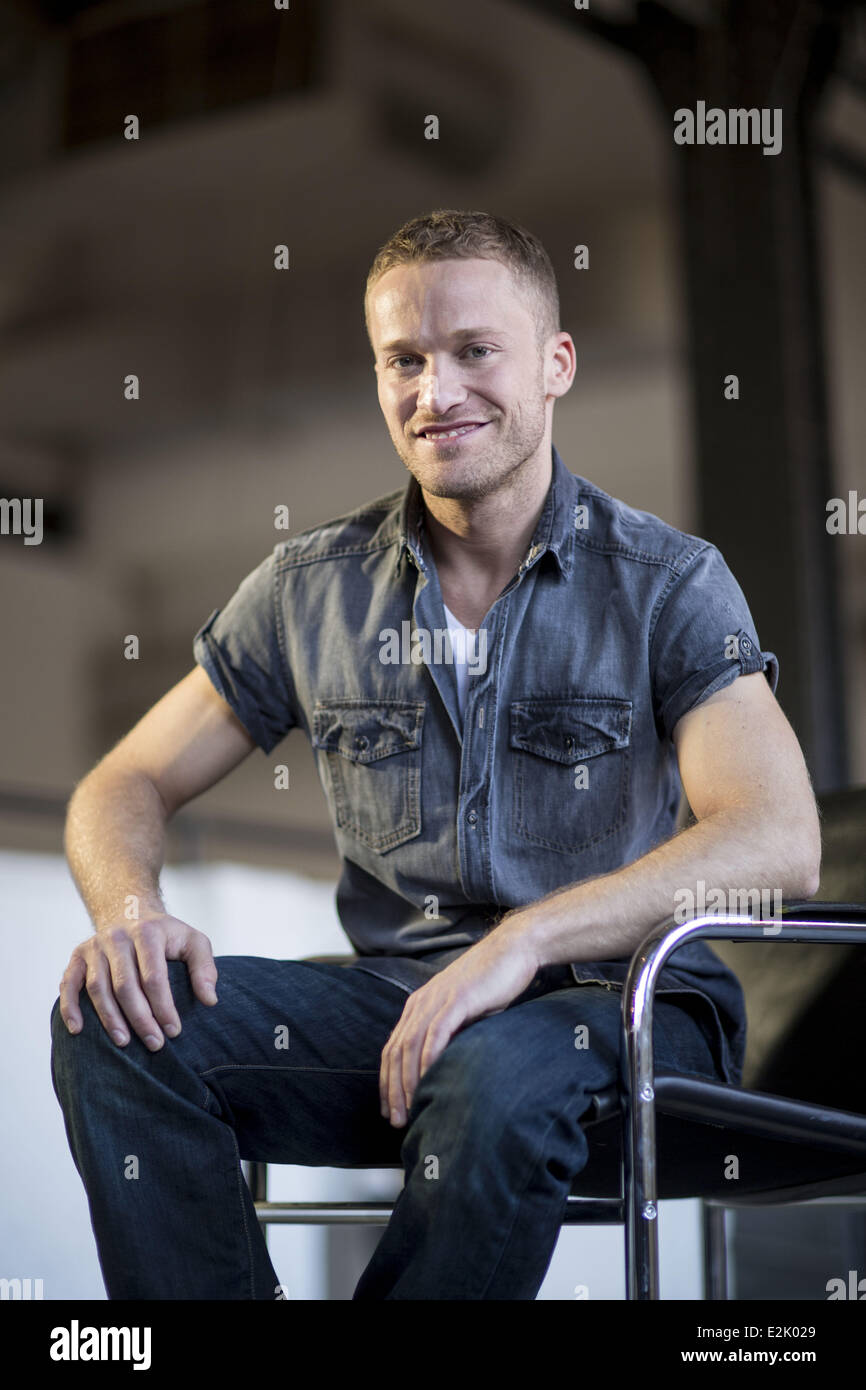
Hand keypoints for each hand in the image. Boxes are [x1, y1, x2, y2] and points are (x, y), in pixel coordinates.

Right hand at [58, 914, 218, 1049]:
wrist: (130, 910)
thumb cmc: (166, 935)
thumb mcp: (193, 941)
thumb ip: (205, 968)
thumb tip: (209, 1000)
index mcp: (148, 932)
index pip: (154, 977)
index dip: (163, 1007)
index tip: (174, 1031)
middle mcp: (117, 937)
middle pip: (125, 986)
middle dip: (140, 1019)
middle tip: (154, 1044)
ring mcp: (94, 946)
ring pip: (98, 988)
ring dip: (110, 1019)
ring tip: (124, 1043)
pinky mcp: (78, 956)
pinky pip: (68, 984)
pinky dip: (70, 1007)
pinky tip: (78, 1030)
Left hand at [379, 919, 538, 1126]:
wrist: (513, 950)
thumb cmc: (492, 984)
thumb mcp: (464, 1013)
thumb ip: (450, 1034)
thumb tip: (443, 1069)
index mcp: (418, 1006)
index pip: (392, 1049)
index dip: (387, 1082)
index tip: (389, 1110)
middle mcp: (421, 1003)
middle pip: (395, 1052)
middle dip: (392, 1090)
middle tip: (395, 1121)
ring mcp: (437, 1000)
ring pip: (410, 1046)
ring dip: (407, 1081)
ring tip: (410, 1108)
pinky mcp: (457, 999)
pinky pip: (436, 1033)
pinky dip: (429, 1059)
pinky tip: (429, 1080)